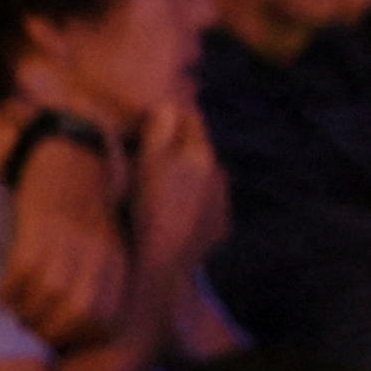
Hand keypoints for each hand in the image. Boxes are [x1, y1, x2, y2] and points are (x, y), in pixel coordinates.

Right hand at [0, 134, 130, 348]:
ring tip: (11, 311)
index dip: (75, 338)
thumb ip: (101, 282)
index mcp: (117, 265)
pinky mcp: (40, 226)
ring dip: (22, 312)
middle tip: (26, 330)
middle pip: (74, 317)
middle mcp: (97, 256)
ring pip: (45, 298)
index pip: (103, 324)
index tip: (55, 339)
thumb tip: (82, 326)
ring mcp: (69, 242)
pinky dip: (7, 289)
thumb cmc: (86, 208)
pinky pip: (20, 273)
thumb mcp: (107, 245)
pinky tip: (1, 289)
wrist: (75, 153)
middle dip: (45, 332)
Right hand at [123, 97, 229, 293]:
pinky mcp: (220, 228)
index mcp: (201, 155)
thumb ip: (159, 129)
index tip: (153, 121)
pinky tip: (173, 215)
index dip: (171, 116)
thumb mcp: (147, 162)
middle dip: (179, 148)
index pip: (191, 119)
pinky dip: (192, 205)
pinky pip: (206, 206)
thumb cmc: (149, 207)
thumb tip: (168, 106)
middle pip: (198, 150)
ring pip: (204, 178)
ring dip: (187, 178)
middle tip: (152, 156)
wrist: (163, 264)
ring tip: (161, 191)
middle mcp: (220, 175)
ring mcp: (223, 203)